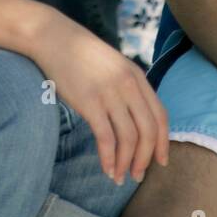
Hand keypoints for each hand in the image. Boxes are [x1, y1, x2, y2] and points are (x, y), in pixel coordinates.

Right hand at [28, 10, 168, 184]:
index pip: (160, 115)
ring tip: (119, 177)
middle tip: (138, 175)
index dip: (163, 142)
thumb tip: (137, 121)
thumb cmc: (82, 56)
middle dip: (145, 158)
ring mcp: (109, 93)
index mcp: (137, 76)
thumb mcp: (114, 66)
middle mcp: (128, 84)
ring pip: (128, 138)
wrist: (54, 39)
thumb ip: (129, 88)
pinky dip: (109, 158)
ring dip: (126, 163)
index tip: (161, 161)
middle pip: (148, 130)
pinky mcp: (89, 102)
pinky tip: (106, 169)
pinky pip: (106, 138)